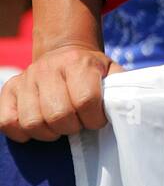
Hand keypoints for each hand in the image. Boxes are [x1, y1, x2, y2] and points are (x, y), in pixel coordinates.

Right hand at [0, 45, 123, 142]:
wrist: (64, 52)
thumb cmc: (91, 71)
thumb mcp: (111, 71)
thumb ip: (121, 86)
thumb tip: (130, 106)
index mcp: (78, 62)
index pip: (85, 100)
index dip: (94, 119)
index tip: (97, 120)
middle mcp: (49, 67)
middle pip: (58, 115)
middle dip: (72, 128)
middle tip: (78, 124)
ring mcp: (27, 78)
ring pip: (32, 122)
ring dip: (49, 133)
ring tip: (60, 126)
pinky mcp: (9, 89)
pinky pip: (8, 122)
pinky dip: (22, 133)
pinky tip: (38, 127)